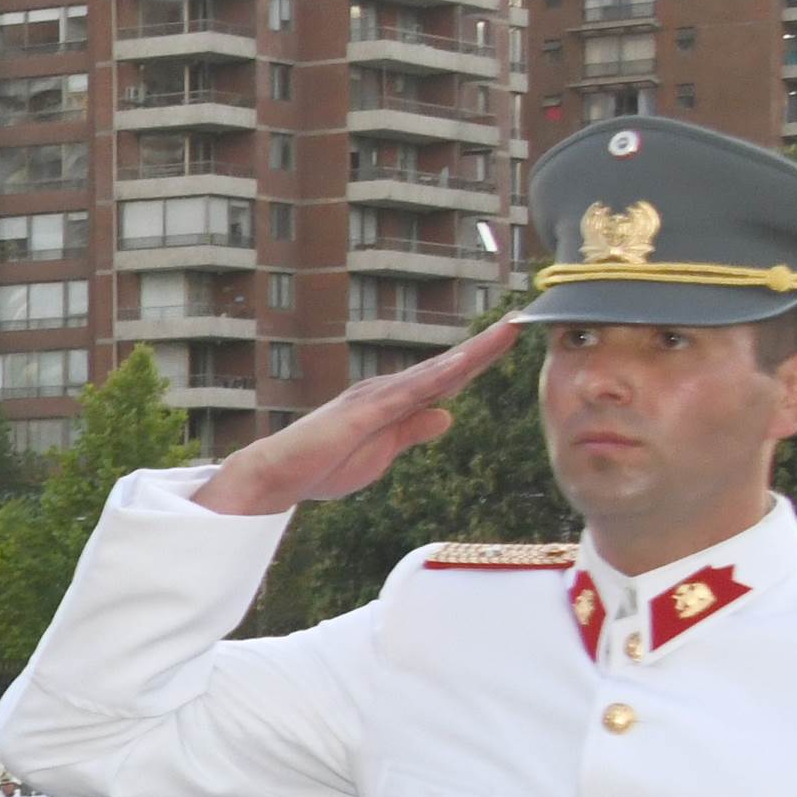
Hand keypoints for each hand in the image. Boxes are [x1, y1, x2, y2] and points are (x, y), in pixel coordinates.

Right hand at [191, 317, 521, 515]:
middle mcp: (387, 390)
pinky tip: (463, 363)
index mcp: (393, 402)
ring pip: (434, 370)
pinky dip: (438, 375)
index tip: (509, 341)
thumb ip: (413, 431)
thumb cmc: (322, 465)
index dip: (479, 360)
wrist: (276, 475)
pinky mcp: (364, 411)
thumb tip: (447, 416)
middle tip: (520, 321)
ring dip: (471, 352)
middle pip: (447, 366)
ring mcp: (376, 397)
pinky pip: (409, 391)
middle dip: (485, 346)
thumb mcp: (382, 454)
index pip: (445, 378)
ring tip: (505, 332)